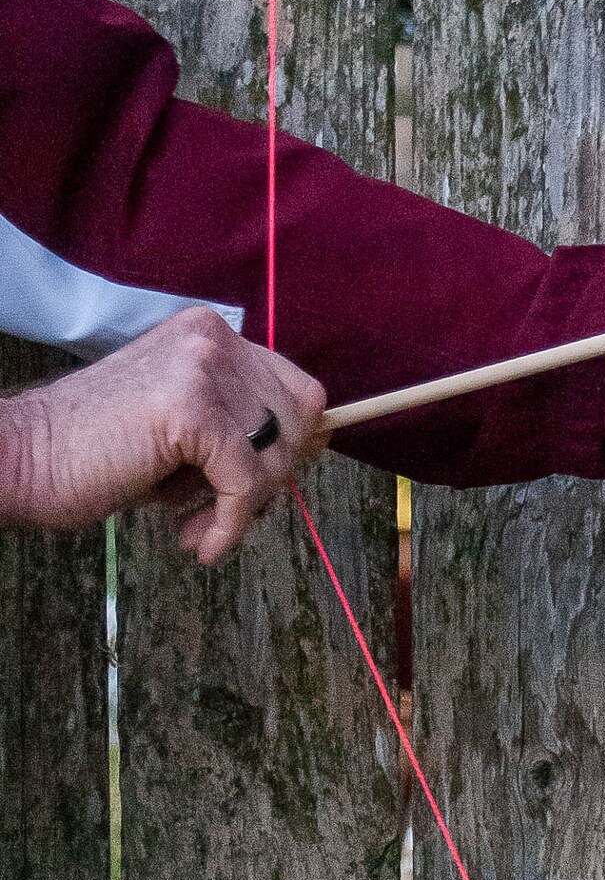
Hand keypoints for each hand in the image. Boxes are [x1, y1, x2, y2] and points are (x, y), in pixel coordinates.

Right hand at [0, 307, 328, 562]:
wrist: (23, 460)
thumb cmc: (96, 455)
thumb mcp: (181, 431)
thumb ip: (235, 430)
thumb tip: (302, 455)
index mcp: (209, 335)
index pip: (297, 387)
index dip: (294, 444)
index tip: (266, 486)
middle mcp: (212, 339)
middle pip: (297, 420)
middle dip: (268, 480)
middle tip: (218, 515)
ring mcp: (203, 369)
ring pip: (275, 455)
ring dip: (242, 508)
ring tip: (193, 529)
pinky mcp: (192, 410)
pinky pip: (246, 484)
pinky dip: (229, 524)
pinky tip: (197, 544)